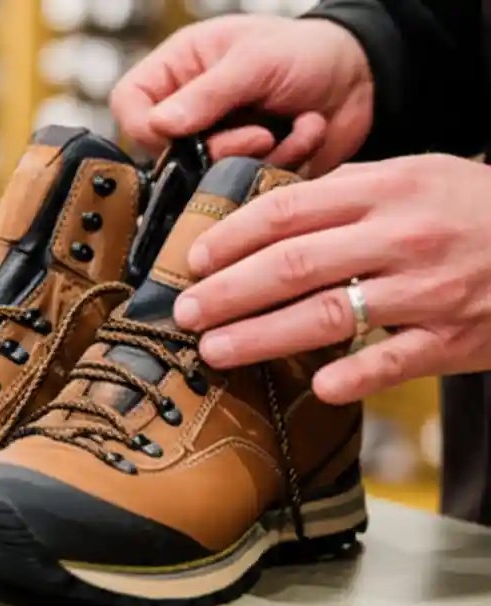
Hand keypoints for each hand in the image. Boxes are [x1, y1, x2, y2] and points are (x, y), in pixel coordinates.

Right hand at [110, 15, 373, 175]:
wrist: (364, 75)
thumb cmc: (306, 50)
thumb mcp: (255, 60)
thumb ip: (208, 94)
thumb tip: (160, 126)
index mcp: (177, 72)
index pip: (130, 106)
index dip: (148, 126)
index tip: (184, 131)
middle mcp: (189, 112)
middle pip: (165, 152)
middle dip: (218, 150)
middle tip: (257, 136)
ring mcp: (216, 145)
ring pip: (205, 178)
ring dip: (255, 160)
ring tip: (290, 130)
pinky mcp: (245, 172)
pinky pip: (246, 188)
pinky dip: (282, 165)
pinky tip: (305, 134)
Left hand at [173, 154, 490, 404]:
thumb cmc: (472, 209)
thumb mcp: (415, 176)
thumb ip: (345, 191)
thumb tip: (269, 208)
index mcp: (384, 191)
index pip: (287, 212)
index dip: (232, 237)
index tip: (195, 259)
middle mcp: (400, 238)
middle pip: (293, 264)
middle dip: (229, 291)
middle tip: (185, 311)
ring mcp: (427, 291)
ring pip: (329, 313)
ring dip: (263, 335)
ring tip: (215, 348)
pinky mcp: (453, 338)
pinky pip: (394, 360)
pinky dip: (354, 375)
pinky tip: (317, 387)